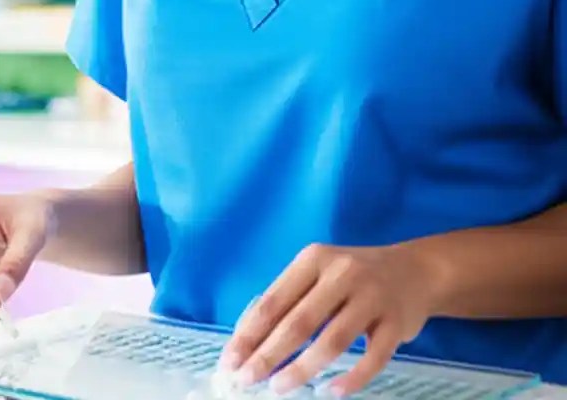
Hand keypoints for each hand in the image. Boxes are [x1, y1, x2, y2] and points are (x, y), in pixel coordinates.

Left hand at [220, 243, 441, 396]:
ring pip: (332, 341)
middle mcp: (342, 274)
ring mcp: (372, 298)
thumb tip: (245, 342)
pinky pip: (373, 357)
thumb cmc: (352, 277)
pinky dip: (351, 378)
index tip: (229, 362)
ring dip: (302, 369)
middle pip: (298, 323)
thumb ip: (286, 300)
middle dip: (267, 355)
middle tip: (246, 380)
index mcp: (313, 260)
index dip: (248, 334)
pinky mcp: (398, 323)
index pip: (272, 302)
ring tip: (279, 388)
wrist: (417, 271)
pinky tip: (330, 392)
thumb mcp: (317, 274)